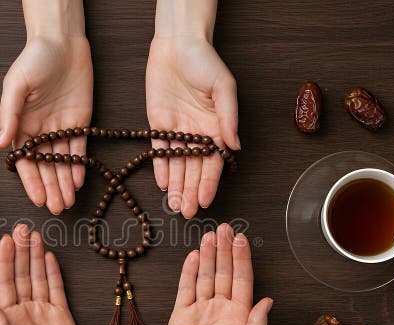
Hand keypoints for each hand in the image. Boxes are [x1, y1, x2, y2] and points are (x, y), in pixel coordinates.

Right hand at [0, 35, 92, 214]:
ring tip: (69, 202)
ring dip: (65, 182)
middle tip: (57, 208)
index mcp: (21, 125)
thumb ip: (9, 116)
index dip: (32, 181)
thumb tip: (1, 144)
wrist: (62, 42)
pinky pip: (80, 148)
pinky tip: (79, 181)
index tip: (38, 199)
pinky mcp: (80, 122)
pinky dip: (80, 165)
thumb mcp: (15, 85)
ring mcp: (61, 128)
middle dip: (51, 188)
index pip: (26, 160)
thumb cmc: (34, 59)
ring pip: (63, 162)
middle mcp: (40, 130)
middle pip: (46, 166)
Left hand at [0, 224, 90, 324]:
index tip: (6, 239)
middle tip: (23, 227)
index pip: (4, 283)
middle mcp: (24, 313)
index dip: (5, 260)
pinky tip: (49, 256)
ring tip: (35, 234)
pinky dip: (53, 272)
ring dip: (36, 256)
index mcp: (8, 321)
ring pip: (37, 277)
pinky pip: (56, 289)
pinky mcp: (62, 317)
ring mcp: (43, 313)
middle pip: (20, 275)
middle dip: (21, 250)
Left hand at [146, 36, 239, 217]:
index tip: (205, 201)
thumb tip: (235, 145)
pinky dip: (160, 167)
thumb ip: (228, 117)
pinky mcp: (158, 124)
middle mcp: (198, 132)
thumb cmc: (205, 61)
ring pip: (176, 164)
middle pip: (194, 168)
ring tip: (174, 206)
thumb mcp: (223, 86)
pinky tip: (162, 185)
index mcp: (217, 126)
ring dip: (176, 186)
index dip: (209, 183)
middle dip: (190, 191)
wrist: (177, 43)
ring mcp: (178, 130)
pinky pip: (159, 150)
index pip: (213, 162)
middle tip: (186, 212)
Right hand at [161, 224, 271, 324]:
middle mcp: (220, 310)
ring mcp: (200, 311)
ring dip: (207, 255)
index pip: (242, 280)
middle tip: (225, 228)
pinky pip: (185, 289)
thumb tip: (268, 300)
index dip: (242, 258)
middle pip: (224, 272)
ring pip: (204, 276)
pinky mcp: (181, 316)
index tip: (242, 239)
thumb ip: (257, 324)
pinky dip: (188, 271)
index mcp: (239, 317)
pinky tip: (192, 256)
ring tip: (209, 235)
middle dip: (225, 249)